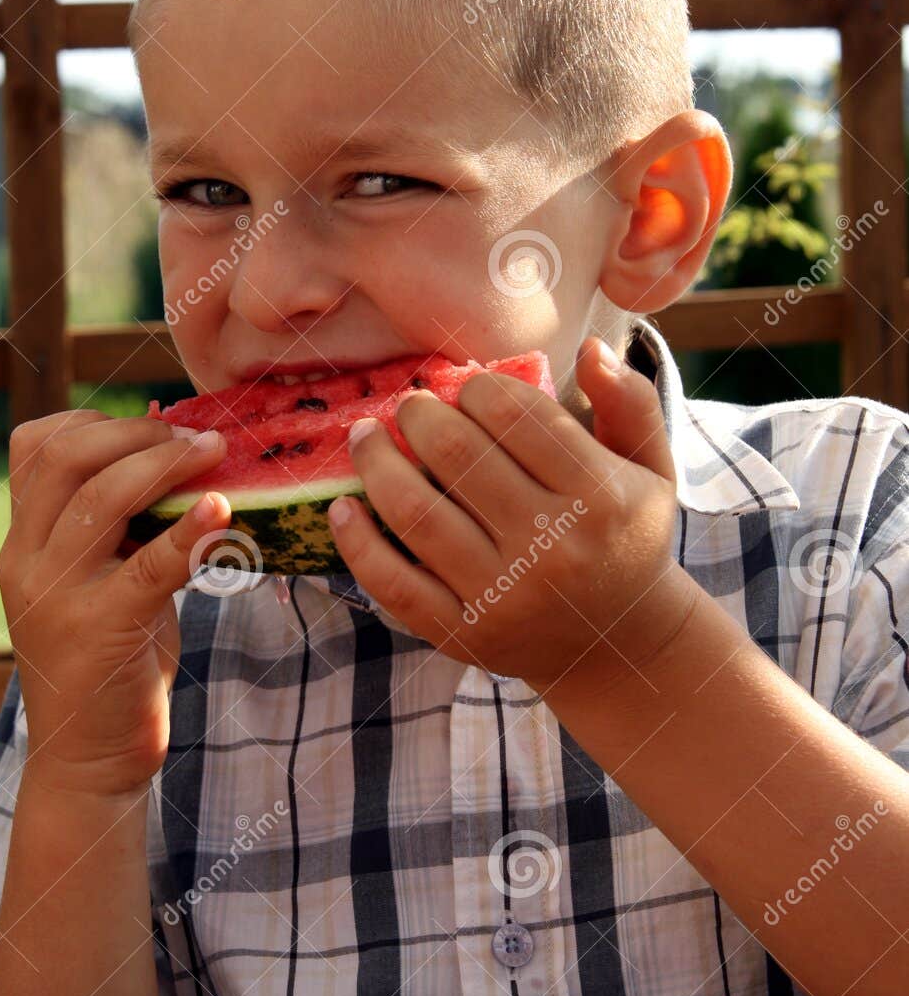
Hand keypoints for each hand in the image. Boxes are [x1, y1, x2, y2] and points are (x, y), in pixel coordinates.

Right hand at [0, 410, 231, 798]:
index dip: (94, 420)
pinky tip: (224, 510)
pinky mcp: (101, 631)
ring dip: (164, 465)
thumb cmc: (108, 660)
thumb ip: (119, 521)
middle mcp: (28, 561)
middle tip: (196, 435)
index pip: (33, 447)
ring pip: (100, 500)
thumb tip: (164, 436)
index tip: (153, 422)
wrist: (88, 762)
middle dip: (135, 434)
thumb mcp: (100, 579)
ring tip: (215, 452)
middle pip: (65, 458)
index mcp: (23, 543)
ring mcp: (58, 596)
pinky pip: (147, 566)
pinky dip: (189, 531)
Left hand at [328, 335, 699, 704]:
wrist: (619, 646)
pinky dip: (357, 542)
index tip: (465, 389)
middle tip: (409, 406)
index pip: (515, 415)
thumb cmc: (628, 540)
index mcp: (601, 497)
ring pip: (415, 512)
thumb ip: (631, 404)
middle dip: (419, 415)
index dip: (476, 389)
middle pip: (457, 455)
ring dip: (376, 462)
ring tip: (365, 436)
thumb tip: (590, 348)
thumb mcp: (652, 470)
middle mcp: (553, 548)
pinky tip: (343, 507)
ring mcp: (504, 597)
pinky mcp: (464, 636)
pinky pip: (394, 583)